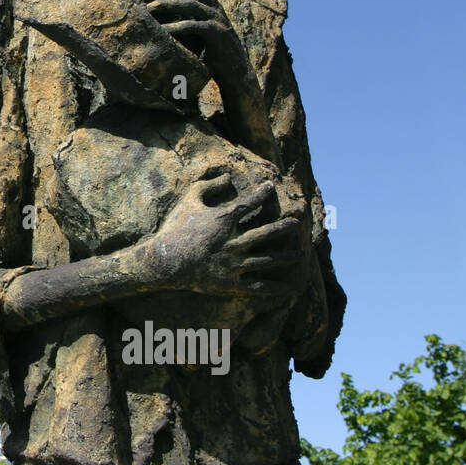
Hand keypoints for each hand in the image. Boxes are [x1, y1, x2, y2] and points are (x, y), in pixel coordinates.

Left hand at [135, 0, 276, 161]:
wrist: (237, 78)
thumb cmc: (210, 57)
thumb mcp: (193, 35)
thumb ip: (179, 21)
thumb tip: (151, 15)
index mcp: (207, 3)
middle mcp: (213, 5)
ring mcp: (218, 19)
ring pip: (191, 3)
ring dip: (168, 3)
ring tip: (147, 8)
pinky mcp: (220, 35)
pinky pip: (197, 26)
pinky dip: (179, 27)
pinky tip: (163, 30)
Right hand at [149, 170, 304, 298]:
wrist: (163, 261)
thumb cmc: (174, 228)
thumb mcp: (189, 200)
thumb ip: (208, 186)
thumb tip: (228, 176)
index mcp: (224, 220)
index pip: (250, 203)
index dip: (262, 193)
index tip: (271, 187)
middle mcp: (233, 241)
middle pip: (266, 232)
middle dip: (284, 226)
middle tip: (297, 222)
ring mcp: (233, 263)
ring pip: (267, 259)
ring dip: (286, 257)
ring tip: (301, 254)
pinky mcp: (230, 282)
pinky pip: (258, 286)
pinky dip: (276, 288)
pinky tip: (292, 288)